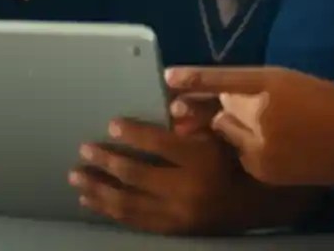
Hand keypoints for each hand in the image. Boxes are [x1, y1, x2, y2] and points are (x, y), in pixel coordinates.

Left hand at [68, 119, 249, 234]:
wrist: (258, 203)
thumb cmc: (237, 158)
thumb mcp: (223, 132)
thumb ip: (198, 117)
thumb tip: (169, 103)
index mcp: (202, 160)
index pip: (160, 144)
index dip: (134, 134)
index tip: (112, 124)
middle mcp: (187, 190)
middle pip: (136, 176)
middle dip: (106, 162)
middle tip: (84, 149)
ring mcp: (178, 215)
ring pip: (129, 203)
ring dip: (99, 190)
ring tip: (76, 177)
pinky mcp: (173, 230)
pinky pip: (136, 221)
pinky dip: (110, 211)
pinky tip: (92, 201)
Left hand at [165, 66, 333, 188]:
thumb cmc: (332, 105)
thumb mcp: (294, 81)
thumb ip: (256, 86)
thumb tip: (220, 95)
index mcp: (272, 84)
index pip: (224, 81)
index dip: (195, 79)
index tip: (168, 77)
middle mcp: (261, 114)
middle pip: (222, 108)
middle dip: (218, 107)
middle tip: (230, 107)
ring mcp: (260, 145)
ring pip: (228, 132)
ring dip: (236, 128)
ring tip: (271, 128)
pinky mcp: (262, 169)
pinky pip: (240, 153)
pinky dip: (249, 148)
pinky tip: (277, 147)